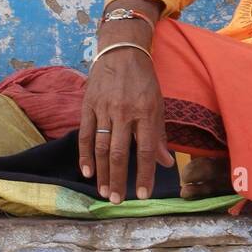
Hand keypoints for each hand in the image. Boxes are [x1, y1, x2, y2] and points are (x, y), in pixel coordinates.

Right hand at [78, 2, 173, 203]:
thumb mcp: (158, 104)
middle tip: (117, 200)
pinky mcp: (88, 106)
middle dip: (119, 180)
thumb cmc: (143, 81)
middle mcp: (124, 112)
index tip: (144, 195)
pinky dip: (85, 154)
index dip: (145, 174)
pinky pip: (85, 134)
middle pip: (120, 153)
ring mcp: (104, 109)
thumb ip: (159, 135)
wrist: (121, 51)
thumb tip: (165, 163)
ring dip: (102, 172)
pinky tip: (87, 171)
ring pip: (102, 147)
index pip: (146, 150)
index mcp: (146, 112)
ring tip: (104, 192)